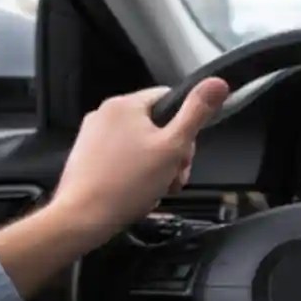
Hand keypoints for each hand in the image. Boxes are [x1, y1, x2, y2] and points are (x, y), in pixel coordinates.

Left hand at [50, 78, 229, 242]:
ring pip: (140, 143)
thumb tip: (218, 81)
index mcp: (125, 104)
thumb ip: (197, 112)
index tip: (185, 153)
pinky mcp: (85, 156)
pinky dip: (135, 172)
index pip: (169, 99)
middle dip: (172, 152)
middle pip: (156, 124)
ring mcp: (91, 135)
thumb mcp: (173, 146)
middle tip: (173, 177)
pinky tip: (138, 191)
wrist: (83, 218)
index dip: (186, 125)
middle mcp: (104, 113)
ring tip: (157, 188)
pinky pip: (122, 157)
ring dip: (157, 165)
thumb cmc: (130, 182)